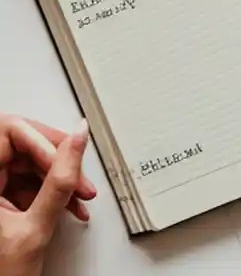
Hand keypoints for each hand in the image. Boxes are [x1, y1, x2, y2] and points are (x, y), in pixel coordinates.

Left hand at [0, 116, 95, 275]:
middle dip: (59, 162)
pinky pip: (33, 184)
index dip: (42, 142)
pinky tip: (70, 207)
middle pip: (26, 147)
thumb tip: (77, 140)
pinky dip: (56, 194)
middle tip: (79, 179)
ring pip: (33, 166)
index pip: (10, 132)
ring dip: (63, 181)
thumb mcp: (36, 226)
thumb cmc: (2, 274)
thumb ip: (60, 182)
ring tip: (80, 198)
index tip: (67, 159)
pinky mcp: (3, 201)